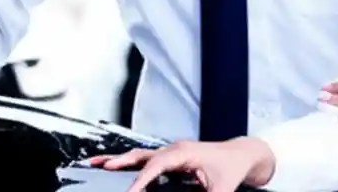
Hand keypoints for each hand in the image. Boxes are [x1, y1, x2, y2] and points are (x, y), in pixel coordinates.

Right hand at [88, 137, 274, 191]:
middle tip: (99, 167)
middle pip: (142, 155)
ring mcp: (171, 152)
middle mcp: (175, 149)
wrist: (242, 154)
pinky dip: (129, 163)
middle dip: (120, 162)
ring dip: (119, 160)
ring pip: (140, 155)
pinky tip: (115, 168)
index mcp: (184, 152)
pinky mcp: (171, 158)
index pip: (157, 165)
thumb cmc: (232, 169)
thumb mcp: (221, 190)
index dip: (142, 179)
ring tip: (95, 163)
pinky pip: (146, 159)